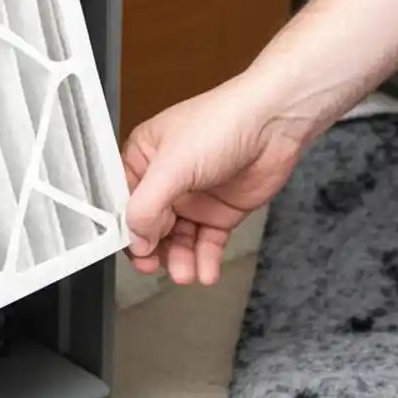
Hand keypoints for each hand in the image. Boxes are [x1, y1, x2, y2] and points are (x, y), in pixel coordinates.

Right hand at [122, 78, 308, 284]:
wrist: (274, 123)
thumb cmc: (220, 125)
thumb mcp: (173, 165)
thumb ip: (147, 206)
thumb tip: (135, 241)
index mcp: (144, 159)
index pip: (122, 202)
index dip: (124, 228)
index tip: (131, 250)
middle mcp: (165, 181)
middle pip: (148, 226)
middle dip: (152, 249)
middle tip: (155, 266)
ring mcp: (193, 198)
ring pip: (178, 240)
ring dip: (180, 259)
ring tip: (186, 273)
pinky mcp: (219, 212)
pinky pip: (207, 243)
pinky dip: (205, 260)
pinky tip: (206, 273)